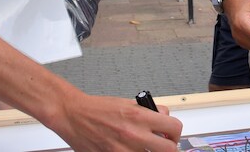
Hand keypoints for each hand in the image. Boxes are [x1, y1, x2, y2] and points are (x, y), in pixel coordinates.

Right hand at [48, 92, 181, 150]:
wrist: (73, 115)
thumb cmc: (97, 109)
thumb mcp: (127, 103)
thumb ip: (148, 113)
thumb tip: (164, 120)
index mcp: (140, 116)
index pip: (174, 127)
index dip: (176, 132)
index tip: (171, 134)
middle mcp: (134, 135)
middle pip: (169, 150)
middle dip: (169, 147)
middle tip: (163, 145)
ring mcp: (124, 150)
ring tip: (144, 148)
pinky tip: (130, 151)